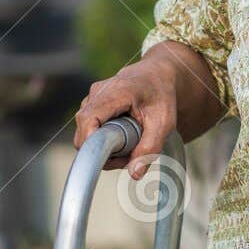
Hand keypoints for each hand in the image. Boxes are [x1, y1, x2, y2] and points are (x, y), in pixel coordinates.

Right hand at [73, 55, 178, 179]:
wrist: (157, 75)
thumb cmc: (161, 95)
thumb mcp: (164, 122)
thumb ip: (150, 148)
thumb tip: (135, 174)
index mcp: (116, 91)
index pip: (88, 119)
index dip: (91, 143)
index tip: (106, 159)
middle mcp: (97, 92)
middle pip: (85, 131)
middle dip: (103, 150)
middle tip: (129, 155)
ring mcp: (91, 97)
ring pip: (86, 132)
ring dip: (104, 145)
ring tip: (129, 142)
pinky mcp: (90, 104)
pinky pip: (89, 128)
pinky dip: (103, 138)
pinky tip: (121, 135)